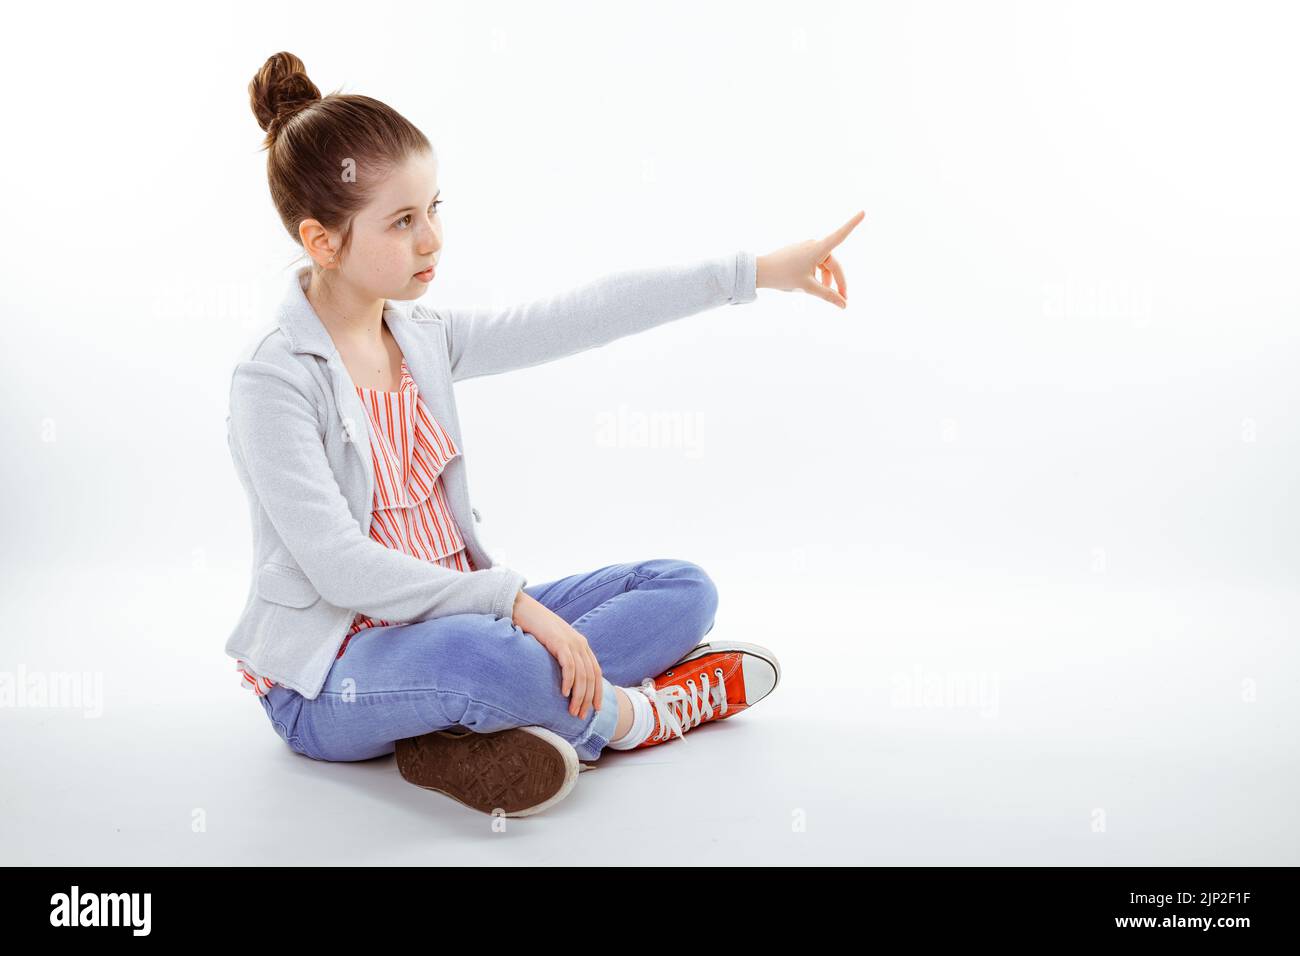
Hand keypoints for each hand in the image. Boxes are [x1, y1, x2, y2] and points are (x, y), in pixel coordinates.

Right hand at [511, 590, 603, 718]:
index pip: (596, 672)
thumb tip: (563, 680)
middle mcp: (580, 643)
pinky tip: (564, 693)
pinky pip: (569, 665)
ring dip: (578, 695)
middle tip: (581, 716)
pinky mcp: (559, 641)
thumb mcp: (553, 644)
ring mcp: (571, 642)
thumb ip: (562, 658)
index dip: (597, 691)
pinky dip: (569, 681)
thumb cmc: (535, 629)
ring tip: (573, 711)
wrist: (523, 609)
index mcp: (581, 645)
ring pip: (582, 674)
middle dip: (588, 699)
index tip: (596, 709)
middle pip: (591, 676)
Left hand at [756, 210, 864, 308]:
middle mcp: (813, 245)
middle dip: (838, 281)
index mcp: (818, 249)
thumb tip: (844, 304)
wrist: (760, 271)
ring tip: (824, 294)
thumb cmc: (784, 277)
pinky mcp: (800, 252)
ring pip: (824, 265)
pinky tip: (812, 286)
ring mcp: (806, 248)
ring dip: (827, 280)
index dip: (852, 224)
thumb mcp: (808, 287)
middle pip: (833, 264)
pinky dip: (817, 275)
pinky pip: (815, 264)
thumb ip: (828, 295)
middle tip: (843, 299)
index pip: (840, 235)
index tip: (863, 212)